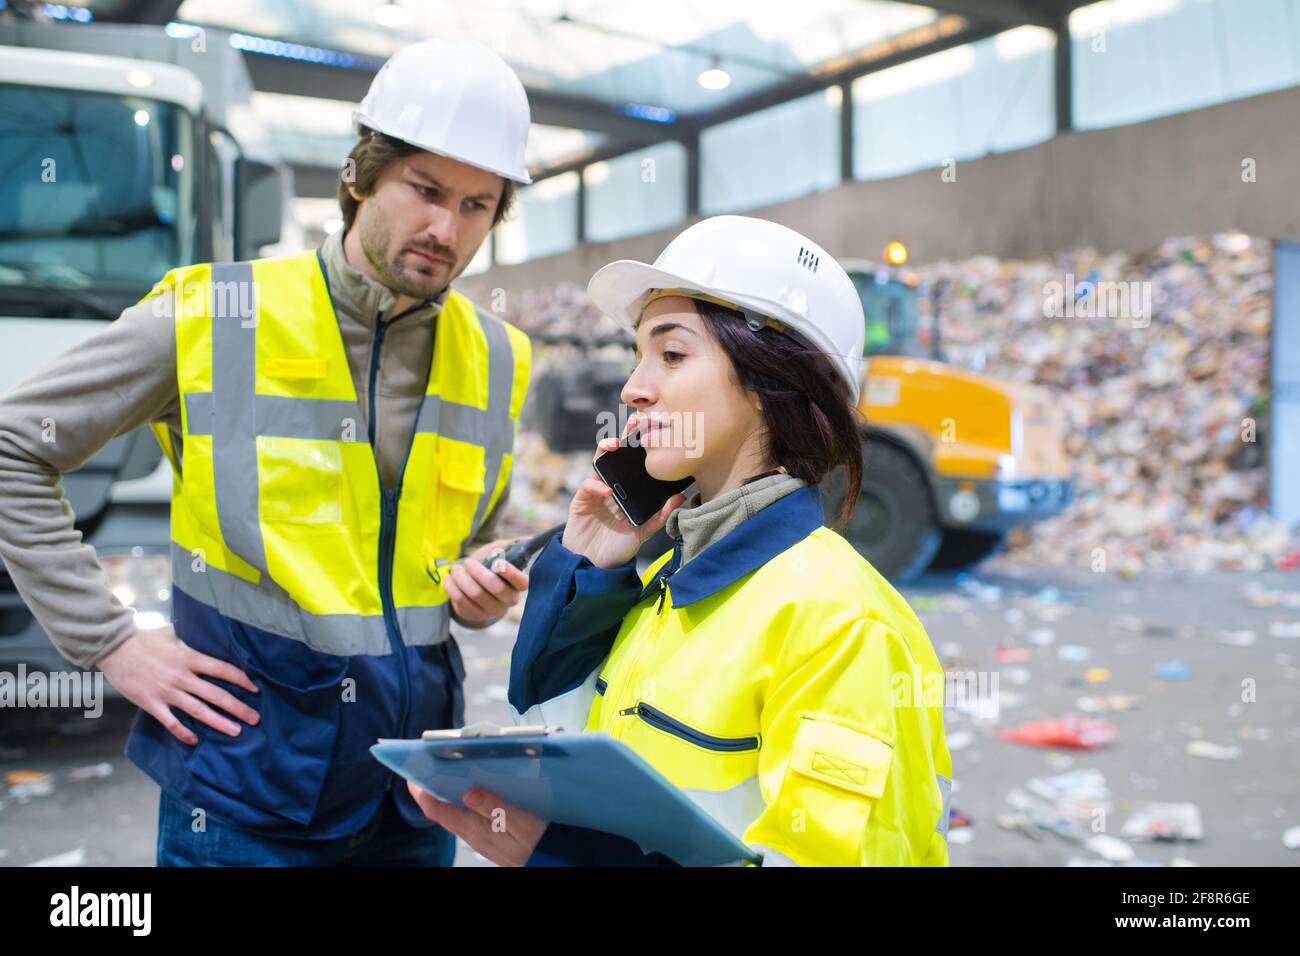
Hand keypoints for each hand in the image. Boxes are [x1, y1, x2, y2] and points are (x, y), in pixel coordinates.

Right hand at [95, 624, 260, 745]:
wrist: (114, 649)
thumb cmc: (143, 639)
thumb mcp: (171, 632)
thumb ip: (189, 634)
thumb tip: (203, 625)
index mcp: (189, 658)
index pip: (223, 670)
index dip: (241, 680)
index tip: (255, 688)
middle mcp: (182, 677)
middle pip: (216, 695)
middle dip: (238, 708)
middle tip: (255, 718)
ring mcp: (167, 692)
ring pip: (198, 711)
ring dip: (219, 722)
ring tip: (236, 731)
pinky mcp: (151, 704)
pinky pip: (171, 722)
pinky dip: (183, 733)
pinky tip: (195, 741)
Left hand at [407, 780, 546, 866]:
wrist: (552, 860)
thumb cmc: (538, 840)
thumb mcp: (519, 821)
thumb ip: (494, 806)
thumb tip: (469, 792)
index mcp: (475, 828)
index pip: (438, 811)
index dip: (423, 794)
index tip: (413, 777)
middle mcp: (472, 834)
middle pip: (442, 812)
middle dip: (429, 792)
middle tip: (422, 770)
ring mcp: (478, 837)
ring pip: (453, 815)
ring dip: (443, 797)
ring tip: (440, 776)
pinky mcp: (487, 836)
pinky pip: (465, 819)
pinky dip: (458, 803)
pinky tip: (466, 792)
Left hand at [443, 538, 529, 626]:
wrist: (473, 585)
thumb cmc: (489, 566)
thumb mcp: (500, 552)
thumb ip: (512, 545)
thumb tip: (529, 537)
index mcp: (518, 585)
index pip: (521, 582)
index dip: (511, 573)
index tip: (498, 562)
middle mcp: (508, 600)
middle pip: (495, 587)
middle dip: (478, 572)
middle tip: (468, 562)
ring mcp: (492, 610)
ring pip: (475, 593)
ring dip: (462, 578)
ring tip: (456, 569)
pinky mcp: (475, 615)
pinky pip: (461, 601)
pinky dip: (452, 587)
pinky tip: (449, 579)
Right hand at [562, 415, 686, 568]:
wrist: (594, 566)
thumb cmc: (617, 547)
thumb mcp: (643, 531)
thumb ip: (660, 516)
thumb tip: (681, 498)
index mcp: (626, 490)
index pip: (635, 463)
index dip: (642, 446)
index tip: (654, 429)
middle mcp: (611, 486)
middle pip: (617, 455)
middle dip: (625, 436)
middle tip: (636, 421)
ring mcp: (595, 491)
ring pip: (599, 463)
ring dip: (605, 450)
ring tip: (615, 444)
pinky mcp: (581, 501)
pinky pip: (587, 487)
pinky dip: (597, 486)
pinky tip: (607, 490)